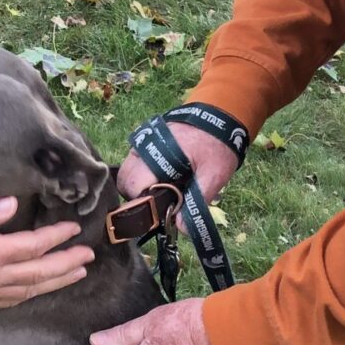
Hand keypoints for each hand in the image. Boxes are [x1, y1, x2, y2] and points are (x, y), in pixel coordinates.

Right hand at [0, 195, 95, 340]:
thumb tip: (11, 205)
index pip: (31, 247)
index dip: (55, 238)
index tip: (74, 229)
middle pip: (38, 273)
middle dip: (66, 264)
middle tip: (89, 255)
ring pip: (30, 290)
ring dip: (56, 281)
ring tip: (76, 273)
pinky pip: (13, 300)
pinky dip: (33, 293)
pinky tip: (39, 289)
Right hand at [116, 122, 239, 222]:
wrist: (218, 115)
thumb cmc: (217, 145)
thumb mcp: (214, 175)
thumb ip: (196, 202)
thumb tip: (180, 228)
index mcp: (157, 155)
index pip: (134, 186)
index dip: (144, 206)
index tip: (159, 215)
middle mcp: (142, 148)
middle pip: (125, 182)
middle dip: (139, 198)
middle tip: (161, 206)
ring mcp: (141, 144)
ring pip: (127, 173)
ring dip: (140, 188)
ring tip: (164, 193)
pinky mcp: (144, 144)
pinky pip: (134, 165)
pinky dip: (143, 177)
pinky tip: (163, 180)